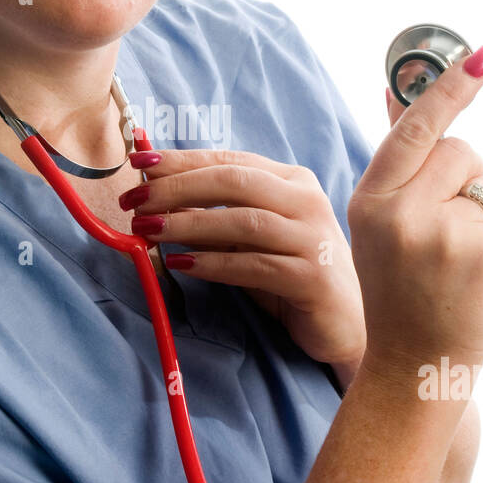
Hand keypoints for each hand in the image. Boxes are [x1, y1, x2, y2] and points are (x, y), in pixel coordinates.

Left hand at [120, 148, 366, 369]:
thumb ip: (215, 215)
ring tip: (148, 230)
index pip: (230, 160)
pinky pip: (254, 265)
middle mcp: (307, 201)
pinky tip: (180, 265)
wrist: (346, 324)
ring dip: (188, 224)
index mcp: (292, 181)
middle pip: (234, 181)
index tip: (139, 161)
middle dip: (178, 186)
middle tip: (135, 199)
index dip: (182, 159)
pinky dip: (212, 264)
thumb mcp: (252, 238)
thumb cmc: (291, 274)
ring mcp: (312, 238)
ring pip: (242, 221)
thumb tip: (156, 196)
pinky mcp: (312, 278)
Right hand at [350, 52, 482, 382]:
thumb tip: (403, 92)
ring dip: (480, 216)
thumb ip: (398, 163)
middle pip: (463, 151)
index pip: (415, 130)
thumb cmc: (395, 287)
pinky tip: (475, 276)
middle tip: (441, 226)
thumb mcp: (377, 222)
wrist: (414, 361)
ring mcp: (449, 236)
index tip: (482, 57)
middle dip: (464, 178)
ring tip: (453, 261)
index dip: (448, 89)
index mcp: (370, 201)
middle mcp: (405, 215)